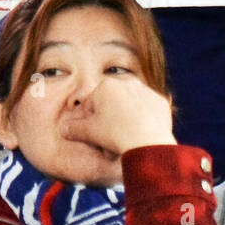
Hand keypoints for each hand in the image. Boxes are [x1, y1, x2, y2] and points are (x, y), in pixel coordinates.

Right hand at [59, 75, 176, 157]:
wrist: (147, 141)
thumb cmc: (114, 134)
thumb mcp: (88, 132)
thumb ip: (73, 128)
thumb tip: (64, 128)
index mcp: (106, 85)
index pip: (91, 103)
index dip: (88, 120)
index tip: (91, 133)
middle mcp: (127, 82)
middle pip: (111, 102)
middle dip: (107, 117)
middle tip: (107, 136)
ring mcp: (146, 91)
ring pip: (129, 105)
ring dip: (125, 117)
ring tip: (124, 136)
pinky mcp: (160, 102)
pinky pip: (147, 110)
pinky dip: (142, 120)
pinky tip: (139, 133)